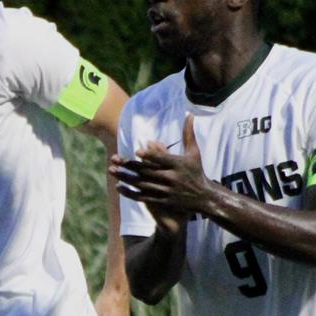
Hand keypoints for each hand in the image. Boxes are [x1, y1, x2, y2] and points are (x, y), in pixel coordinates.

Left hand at [111, 114, 208, 236]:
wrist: (203, 198)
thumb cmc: (197, 171)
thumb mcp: (194, 153)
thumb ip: (188, 134)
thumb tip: (190, 114)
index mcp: (179, 165)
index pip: (163, 160)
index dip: (150, 156)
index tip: (137, 152)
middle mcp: (172, 178)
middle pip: (148, 171)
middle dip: (130, 165)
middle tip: (114, 159)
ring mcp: (166, 191)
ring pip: (142, 184)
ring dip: (126, 178)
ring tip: (112, 171)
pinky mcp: (162, 201)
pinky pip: (143, 197)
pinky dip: (130, 192)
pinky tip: (118, 186)